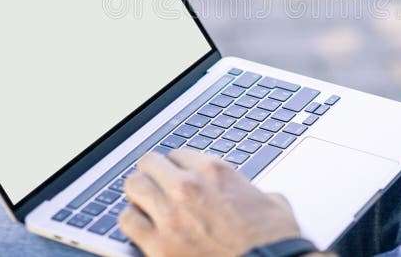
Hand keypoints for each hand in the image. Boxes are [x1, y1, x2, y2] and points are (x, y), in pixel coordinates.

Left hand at [119, 149, 301, 256]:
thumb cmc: (273, 242)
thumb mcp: (272, 203)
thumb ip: (251, 192)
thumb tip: (254, 197)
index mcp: (214, 172)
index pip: (176, 154)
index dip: (177, 167)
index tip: (177, 176)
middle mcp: (187, 188)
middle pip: (148, 164)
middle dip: (152, 175)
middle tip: (155, 186)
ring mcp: (169, 216)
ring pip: (133, 187)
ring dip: (138, 196)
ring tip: (144, 205)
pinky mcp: (157, 246)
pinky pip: (127, 221)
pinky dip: (132, 222)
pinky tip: (140, 228)